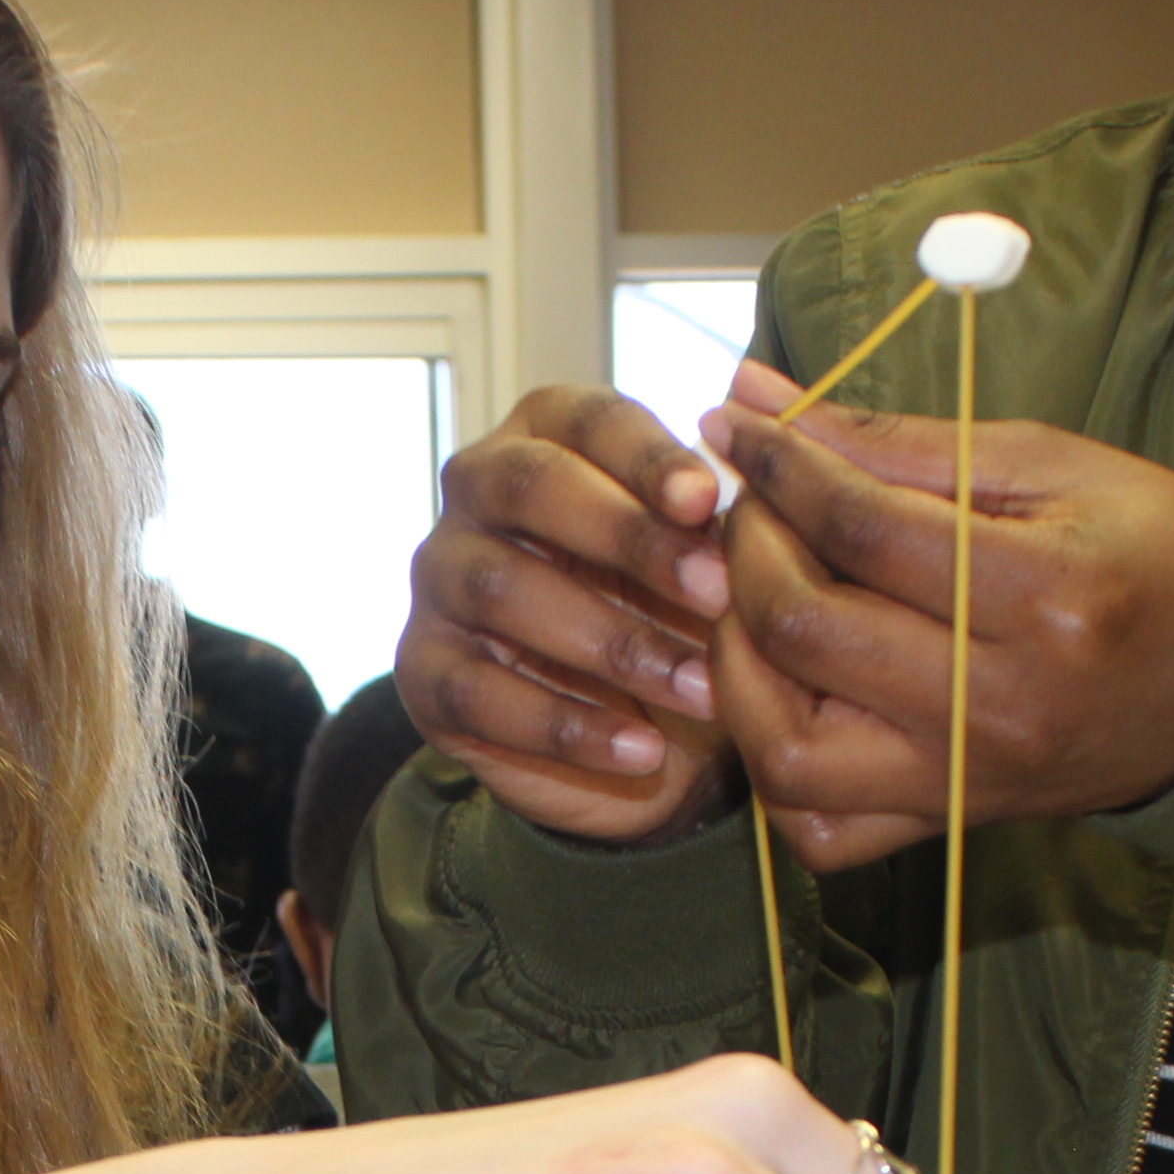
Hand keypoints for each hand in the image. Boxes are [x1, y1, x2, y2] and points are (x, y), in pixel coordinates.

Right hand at [397, 386, 745, 845]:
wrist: (643, 735)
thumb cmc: (677, 615)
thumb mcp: (710, 563)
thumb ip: (718, 522)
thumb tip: (749, 489)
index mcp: (549, 435)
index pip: (589, 422)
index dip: (648, 459)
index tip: (710, 502)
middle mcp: (477, 491)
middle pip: (530, 486)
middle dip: (628, 537)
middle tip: (717, 593)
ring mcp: (440, 579)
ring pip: (505, 590)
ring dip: (613, 642)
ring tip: (701, 688)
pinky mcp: (425, 671)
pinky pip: (483, 695)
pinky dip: (568, 728)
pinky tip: (642, 751)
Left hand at [699, 359, 1173, 873]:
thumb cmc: (1156, 552)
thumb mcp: (1049, 465)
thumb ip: (895, 441)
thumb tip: (759, 399)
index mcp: (1048, 598)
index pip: (864, 529)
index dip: (783, 467)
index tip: (745, 428)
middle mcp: (1003, 705)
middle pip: (807, 633)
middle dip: (747, 553)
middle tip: (750, 509)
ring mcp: (970, 780)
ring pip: (788, 753)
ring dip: (739, 669)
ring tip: (753, 601)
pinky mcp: (951, 821)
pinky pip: (821, 828)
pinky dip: (773, 765)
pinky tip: (783, 690)